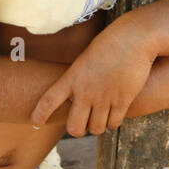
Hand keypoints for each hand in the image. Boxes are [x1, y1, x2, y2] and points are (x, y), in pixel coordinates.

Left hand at [29, 21, 154, 136]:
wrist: (133, 39)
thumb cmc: (109, 44)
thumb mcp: (86, 59)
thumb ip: (79, 79)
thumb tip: (76, 98)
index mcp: (73, 77)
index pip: (49, 100)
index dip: (40, 114)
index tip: (35, 122)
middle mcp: (86, 91)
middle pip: (74, 128)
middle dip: (78, 129)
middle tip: (82, 122)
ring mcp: (104, 97)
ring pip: (96, 129)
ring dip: (98, 125)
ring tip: (100, 115)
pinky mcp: (122, 100)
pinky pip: (114, 124)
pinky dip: (113, 122)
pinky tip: (114, 112)